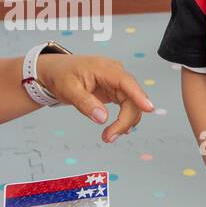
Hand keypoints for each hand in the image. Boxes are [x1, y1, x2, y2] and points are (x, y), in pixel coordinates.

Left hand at [35, 53, 154, 142]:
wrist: (56, 71)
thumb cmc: (62, 75)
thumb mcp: (68, 90)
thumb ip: (85, 103)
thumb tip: (102, 118)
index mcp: (104, 69)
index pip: (126, 82)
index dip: (139, 95)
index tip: (148, 109)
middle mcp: (115, 73)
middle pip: (132, 98)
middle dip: (125, 120)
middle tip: (109, 138)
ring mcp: (117, 82)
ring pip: (132, 104)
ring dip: (125, 122)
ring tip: (108, 136)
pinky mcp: (116, 90)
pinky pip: (127, 105)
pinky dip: (124, 118)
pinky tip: (117, 130)